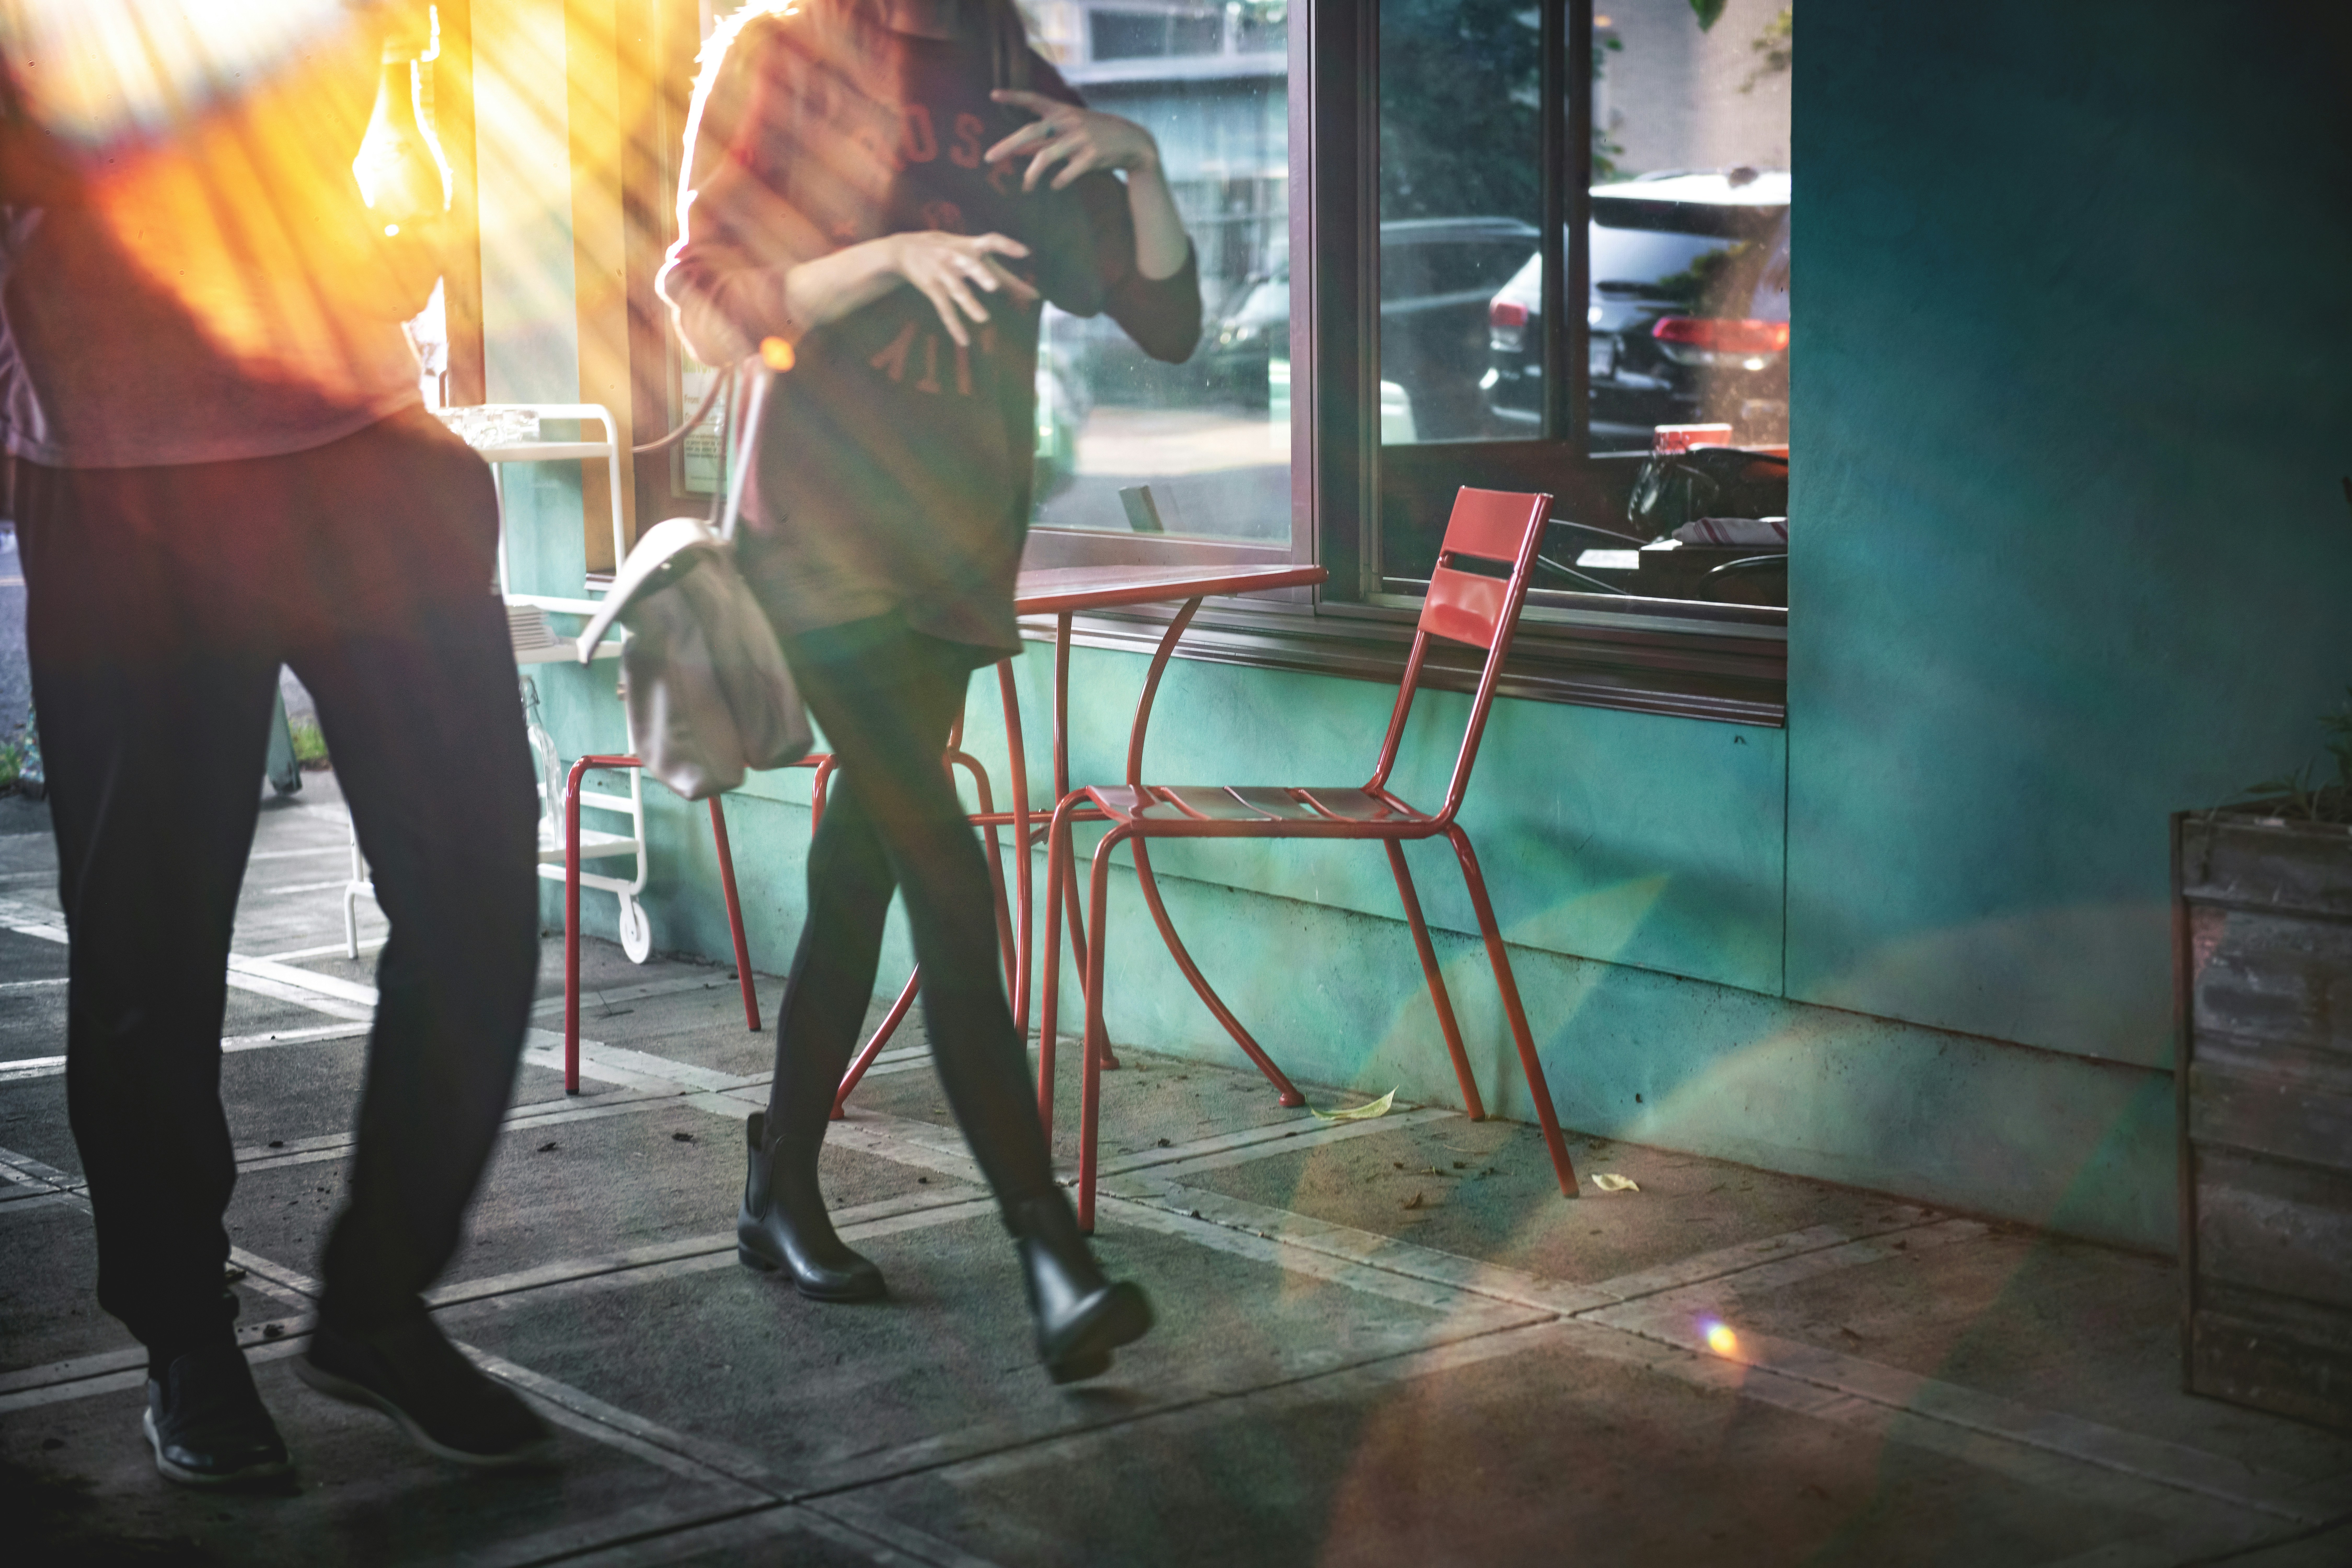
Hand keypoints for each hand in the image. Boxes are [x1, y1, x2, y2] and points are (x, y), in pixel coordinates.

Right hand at [886, 230, 1038, 346]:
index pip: (990, 241)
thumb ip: (1002, 274)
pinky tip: (964, 340)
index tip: (1025, 252)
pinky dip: (954, 325)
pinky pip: (944, 309)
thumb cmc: (948, 251)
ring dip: (969, 303)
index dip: (1006, 246)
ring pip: (956, 289)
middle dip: (980, 274)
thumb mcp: (970, 253)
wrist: (905, 248)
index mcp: (969, 246)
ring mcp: (942, 272)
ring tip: (983, 318)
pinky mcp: (931, 288)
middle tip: (994, 286)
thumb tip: (1031, 294)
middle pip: (969, 264)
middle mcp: (955, 257)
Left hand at [986, 90, 1161, 192]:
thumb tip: (1016, 149)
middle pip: (1031, 131)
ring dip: (1031, 174)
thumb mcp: (1069, 132)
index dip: (1014, 97)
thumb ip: (1043, 140)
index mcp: (1062, 112)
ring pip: (1047, 156)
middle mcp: (1068, 122)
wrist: (1133, 143)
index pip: (1034, 100)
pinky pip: (1067, 173)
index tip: (993, 95)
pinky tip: (1054, 186)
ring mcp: (1080, 139)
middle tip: (988, 158)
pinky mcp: (1092, 156)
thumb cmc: (1095, 136)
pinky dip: (1058, 182)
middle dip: (1007, 145)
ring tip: (1025, 186)